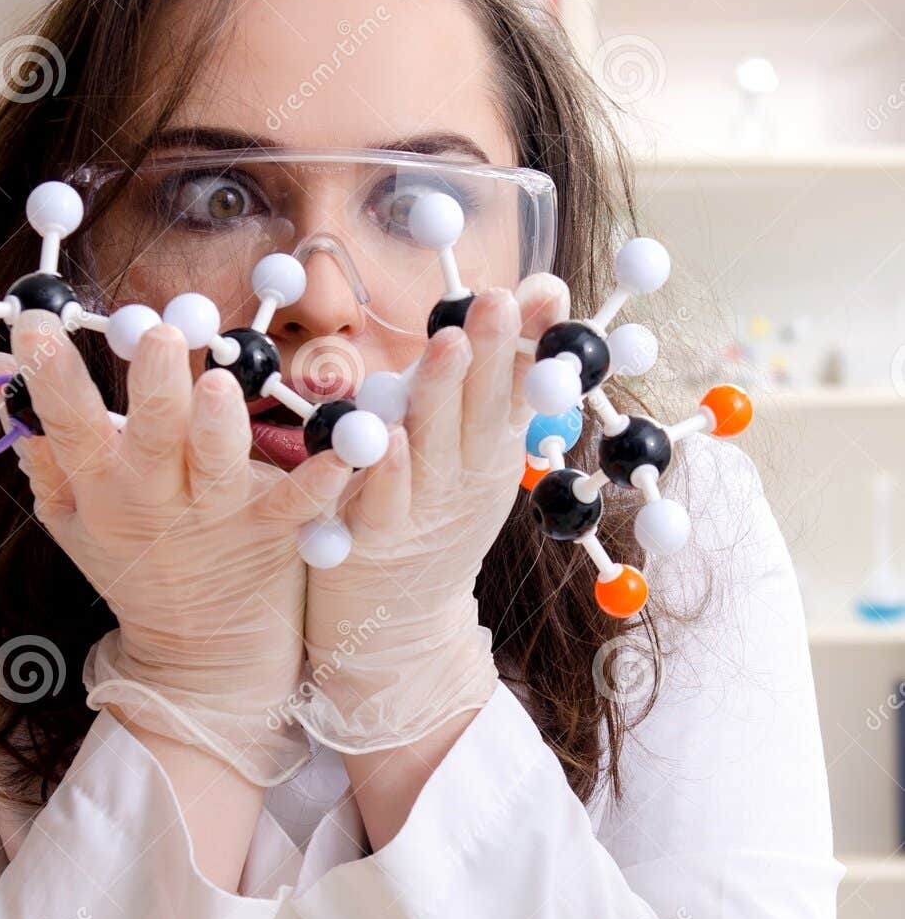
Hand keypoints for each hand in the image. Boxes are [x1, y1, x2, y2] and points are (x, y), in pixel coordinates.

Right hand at [0, 309, 353, 786]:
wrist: (195, 649)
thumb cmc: (129, 562)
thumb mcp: (68, 516)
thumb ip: (38, 446)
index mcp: (102, 489)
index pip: (67, 426)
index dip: (49, 376)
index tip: (36, 325)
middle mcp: (155, 499)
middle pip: (149, 437)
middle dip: (151, 387)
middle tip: (156, 337)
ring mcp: (215, 516)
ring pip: (215, 465)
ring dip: (218, 427)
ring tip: (217, 385)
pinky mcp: (269, 532)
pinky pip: (295, 505)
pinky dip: (320, 480)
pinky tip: (338, 452)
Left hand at [297, 277, 568, 755]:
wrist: (399, 628)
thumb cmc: (430, 524)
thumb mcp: (474, 455)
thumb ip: (492, 383)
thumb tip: (533, 296)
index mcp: (489, 452)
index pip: (515, 387)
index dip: (528, 340)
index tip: (544, 291)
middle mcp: (464, 478)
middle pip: (480, 409)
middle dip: (491, 352)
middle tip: (497, 299)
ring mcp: (422, 511)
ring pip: (433, 445)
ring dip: (440, 394)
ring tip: (447, 342)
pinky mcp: (374, 542)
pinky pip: (381, 501)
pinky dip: (388, 471)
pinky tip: (390, 437)